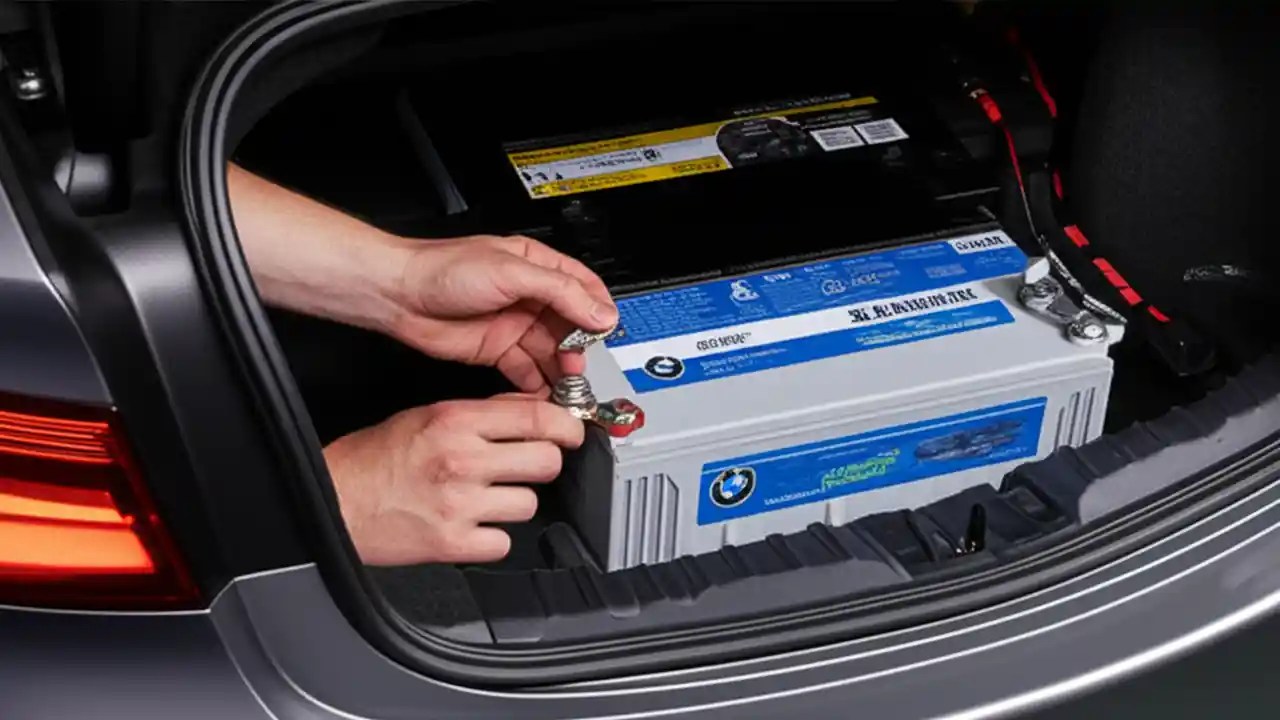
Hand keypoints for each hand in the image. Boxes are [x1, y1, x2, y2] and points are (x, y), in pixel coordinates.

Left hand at [227, 166, 615, 389]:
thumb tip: (597, 312)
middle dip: (580, 348)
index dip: (598, 311)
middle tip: (581, 369)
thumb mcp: (512, 271)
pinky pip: (527, 369)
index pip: (582, 288)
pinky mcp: (496, 349)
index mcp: (537, 267)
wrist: (399, 294)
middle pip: (570, 325)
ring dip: (561, 370)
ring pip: (550, 351)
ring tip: (566, 387)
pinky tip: (542, 392)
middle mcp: (529, 296)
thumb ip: (559, 291)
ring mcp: (513, 324)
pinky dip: (537, 383)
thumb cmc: (443, 269)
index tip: (605, 334)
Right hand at [324, 394, 583, 565]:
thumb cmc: (374, 458)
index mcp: (455, 421)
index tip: (572, 432)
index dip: (566, 426)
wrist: (335, 500)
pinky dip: (492, 537)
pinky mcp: (452, 543)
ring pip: (529, 504)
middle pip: (546, 462)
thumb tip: (532, 409)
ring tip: (486, 497)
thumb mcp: (427, 415)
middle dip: (542, 464)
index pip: (536, 417)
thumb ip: (483, 412)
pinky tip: (473, 524)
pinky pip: (503, 542)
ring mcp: (459, 504)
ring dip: (515, 502)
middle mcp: (461, 460)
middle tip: (526, 466)